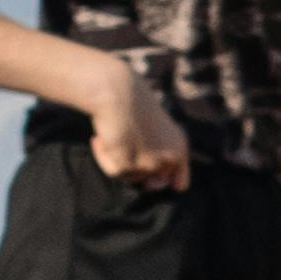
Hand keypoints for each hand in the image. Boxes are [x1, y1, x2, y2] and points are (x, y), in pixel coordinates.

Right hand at [91, 66, 193, 190]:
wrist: (117, 92)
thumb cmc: (131, 104)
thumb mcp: (154, 129)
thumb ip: (156, 155)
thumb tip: (152, 187)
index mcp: (179, 146)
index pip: (180, 183)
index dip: (164, 181)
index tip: (149, 174)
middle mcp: (169, 158)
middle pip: (152, 182)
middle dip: (136, 168)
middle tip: (124, 147)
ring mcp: (150, 163)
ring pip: (131, 178)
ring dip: (118, 160)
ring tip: (111, 136)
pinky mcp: (129, 165)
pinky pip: (113, 172)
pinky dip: (103, 157)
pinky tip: (100, 139)